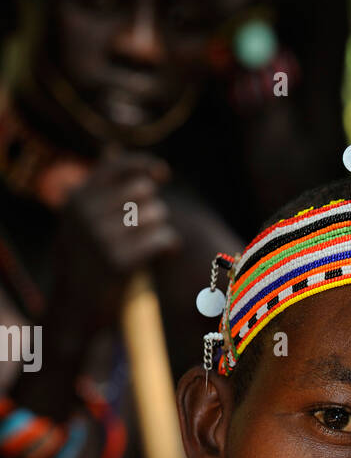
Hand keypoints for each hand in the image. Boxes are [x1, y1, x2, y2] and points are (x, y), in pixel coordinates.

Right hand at [53, 150, 180, 341]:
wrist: (74, 308)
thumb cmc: (83, 259)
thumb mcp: (80, 219)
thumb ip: (97, 185)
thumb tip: (111, 149)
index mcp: (76, 198)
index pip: (117, 166)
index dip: (144, 165)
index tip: (163, 174)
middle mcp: (85, 214)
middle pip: (143, 191)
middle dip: (153, 208)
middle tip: (145, 230)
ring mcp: (100, 238)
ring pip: (156, 215)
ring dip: (161, 229)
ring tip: (150, 245)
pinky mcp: (118, 262)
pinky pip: (162, 239)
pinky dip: (169, 246)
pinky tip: (165, 254)